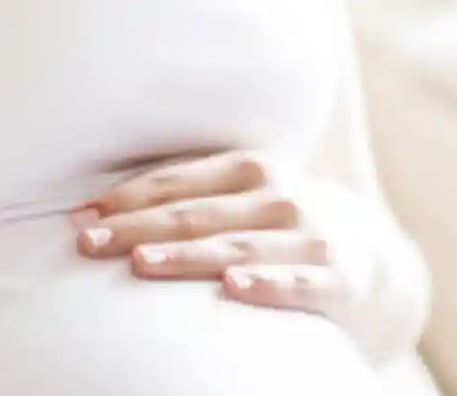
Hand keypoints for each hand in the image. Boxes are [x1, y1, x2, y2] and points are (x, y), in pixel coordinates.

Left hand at [71, 150, 377, 323]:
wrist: (376, 256)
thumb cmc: (281, 224)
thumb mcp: (244, 196)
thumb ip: (187, 197)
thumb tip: (94, 210)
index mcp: (249, 168)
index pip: (175, 182)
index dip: (125, 198)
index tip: (80, 216)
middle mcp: (279, 195)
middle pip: (194, 214)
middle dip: (136, 227)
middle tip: (87, 241)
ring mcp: (309, 235)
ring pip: (236, 246)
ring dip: (186, 255)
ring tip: (140, 262)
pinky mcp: (338, 278)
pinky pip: (297, 282)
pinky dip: (266, 282)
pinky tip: (234, 287)